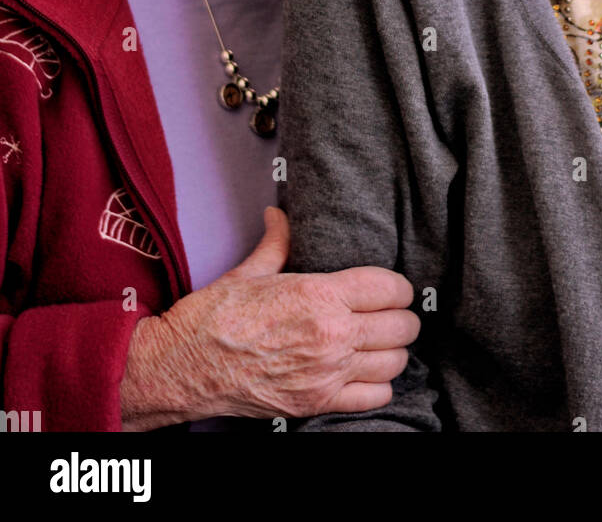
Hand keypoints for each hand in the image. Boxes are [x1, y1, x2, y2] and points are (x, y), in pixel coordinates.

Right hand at [120, 207, 418, 429]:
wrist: (182, 368)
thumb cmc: (212, 319)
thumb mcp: (249, 271)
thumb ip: (277, 242)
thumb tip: (279, 215)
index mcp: (319, 295)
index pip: (390, 288)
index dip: (399, 286)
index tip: (394, 288)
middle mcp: (331, 335)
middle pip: (401, 326)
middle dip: (402, 317)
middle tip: (391, 314)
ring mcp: (327, 374)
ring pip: (395, 362)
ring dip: (393, 350)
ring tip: (380, 342)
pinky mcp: (318, 404)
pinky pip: (376, 397)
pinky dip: (379, 385)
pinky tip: (366, 373)